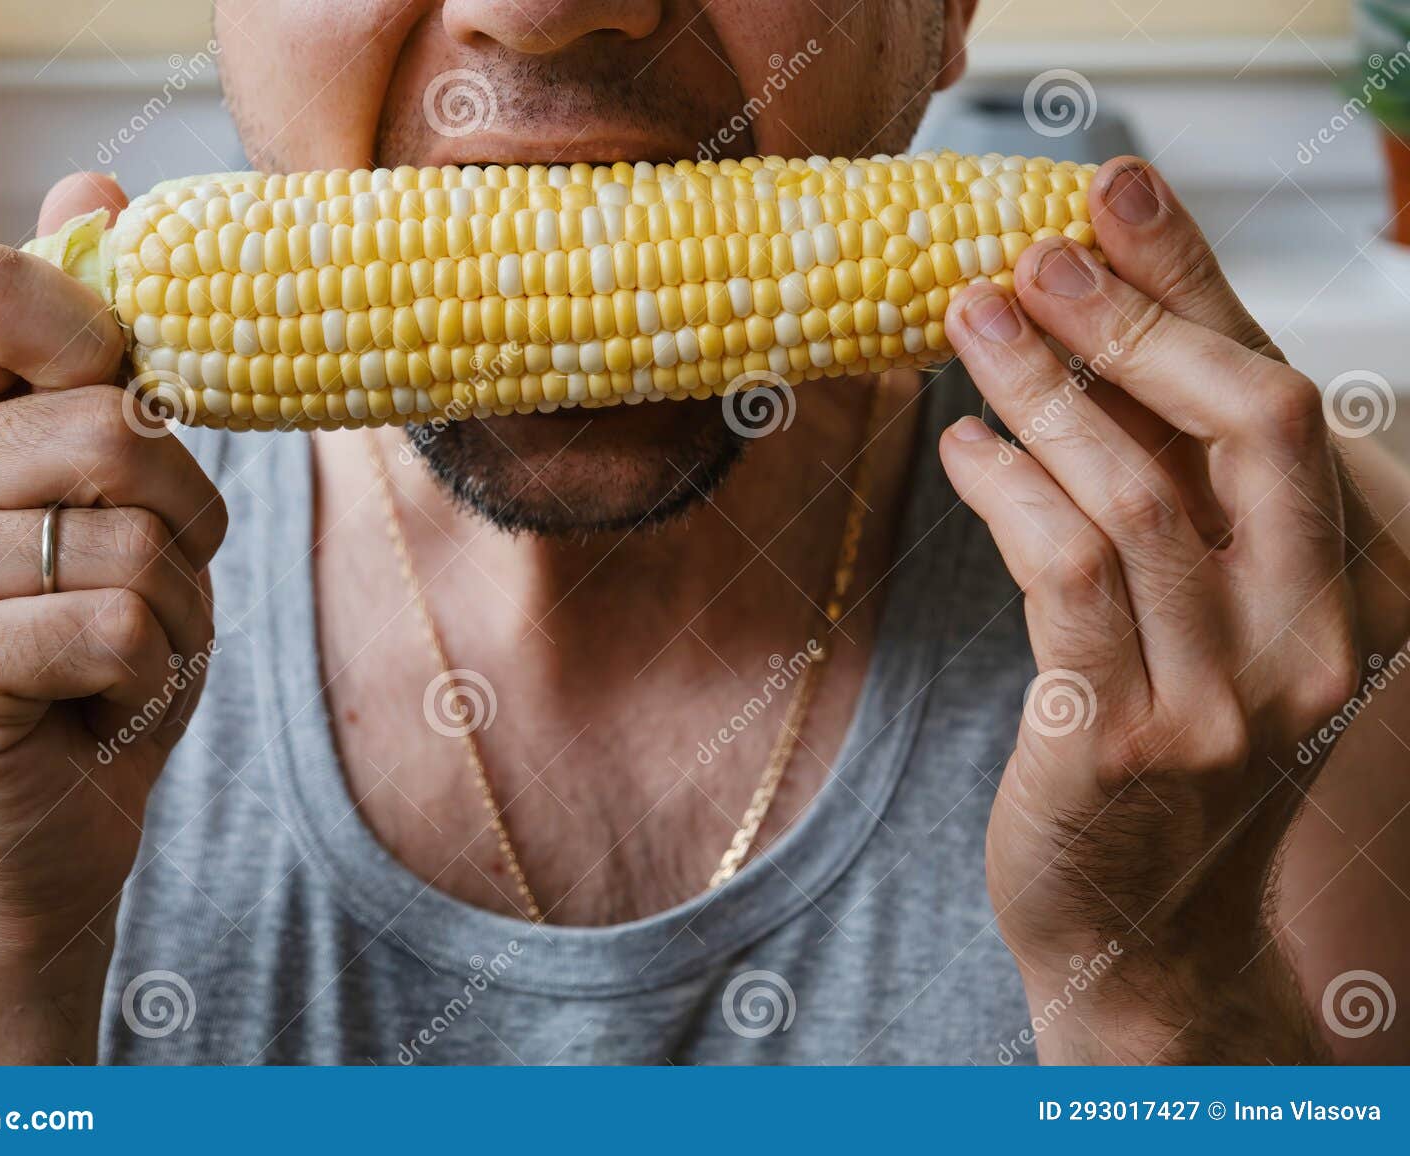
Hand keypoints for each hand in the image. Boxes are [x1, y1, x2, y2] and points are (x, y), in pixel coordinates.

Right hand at [0, 174, 226, 962]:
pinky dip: (154, 670)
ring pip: (132, 536)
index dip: (100, 339)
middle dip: (187, 521)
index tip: (124, 420)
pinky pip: (120, 623)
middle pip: (113, 427)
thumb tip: (96, 181)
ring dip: (180, 609)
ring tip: (126, 649)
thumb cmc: (94, 650)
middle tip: (151, 584)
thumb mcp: (113, 495)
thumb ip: (94, 355)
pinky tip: (103, 699)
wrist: (50, 819)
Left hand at [938, 158, 1409, 1061]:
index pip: (1285, 396)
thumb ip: (1181, 490)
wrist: (1140, 932)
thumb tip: (1101, 334)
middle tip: (1028, 257)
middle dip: (1132, 317)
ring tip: (970, 324)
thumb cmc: (1164, 747)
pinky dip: (1009, 488)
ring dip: (1044, 389)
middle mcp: (1319, 636)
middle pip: (1248, 422)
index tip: (1119, 193)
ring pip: (1137, 492)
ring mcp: (1226, 697)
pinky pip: (1066, 574)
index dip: (1199, 282)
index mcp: (1362, 586)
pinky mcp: (1118, 739)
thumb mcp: (1209, 610)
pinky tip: (966, 447)